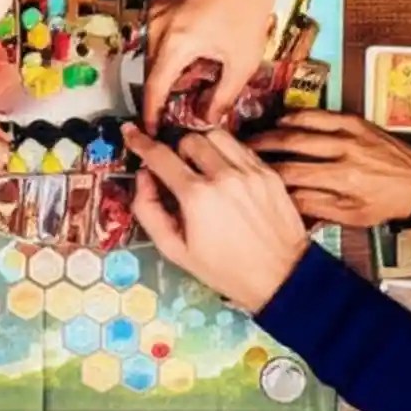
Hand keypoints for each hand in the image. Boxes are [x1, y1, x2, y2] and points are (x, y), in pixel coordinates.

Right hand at [122, 123, 306, 310]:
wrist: (279, 277)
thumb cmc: (223, 269)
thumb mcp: (175, 250)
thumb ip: (149, 210)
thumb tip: (143, 177)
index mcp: (197, 197)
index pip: (160, 156)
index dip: (140, 142)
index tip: (131, 133)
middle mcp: (224, 177)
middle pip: (189, 139)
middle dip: (178, 150)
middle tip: (179, 171)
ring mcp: (250, 172)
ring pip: (217, 136)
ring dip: (203, 146)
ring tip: (203, 168)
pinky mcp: (269, 173)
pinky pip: (241, 148)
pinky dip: (227, 154)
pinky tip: (226, 175)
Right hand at [143, 0, 298, 133]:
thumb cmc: (248, 7)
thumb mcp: (242, 60)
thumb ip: (223, 96)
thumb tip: (208, 119)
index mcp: (175, 42)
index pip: (154, 89)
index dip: (151, 114)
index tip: (151, 131)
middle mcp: (157, 25)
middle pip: (151, 72)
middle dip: (163, 93)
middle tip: (175, 112)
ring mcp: (155, 11)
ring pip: (152, 54)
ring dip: (168, 72)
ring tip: (191, 82)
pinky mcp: (160, 2)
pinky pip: (156, 36)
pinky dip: (168, 52)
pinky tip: (191, 57)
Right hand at [247, 111, 410, 226]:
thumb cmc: (384, 203)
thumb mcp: (351, 216)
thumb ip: (316, 206)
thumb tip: (284, 199)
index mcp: (343, 180)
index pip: (294, 175)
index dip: (267, 174)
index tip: (250, 176)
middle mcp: (345, 153)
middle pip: (292, 146)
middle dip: (262, 147)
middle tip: (241, 149)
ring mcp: (350, 133)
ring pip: (302, 126)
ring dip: (275, 129)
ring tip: (255, 134)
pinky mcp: (355, 121)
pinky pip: (320, 114)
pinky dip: (298, 116)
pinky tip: (282, 120)